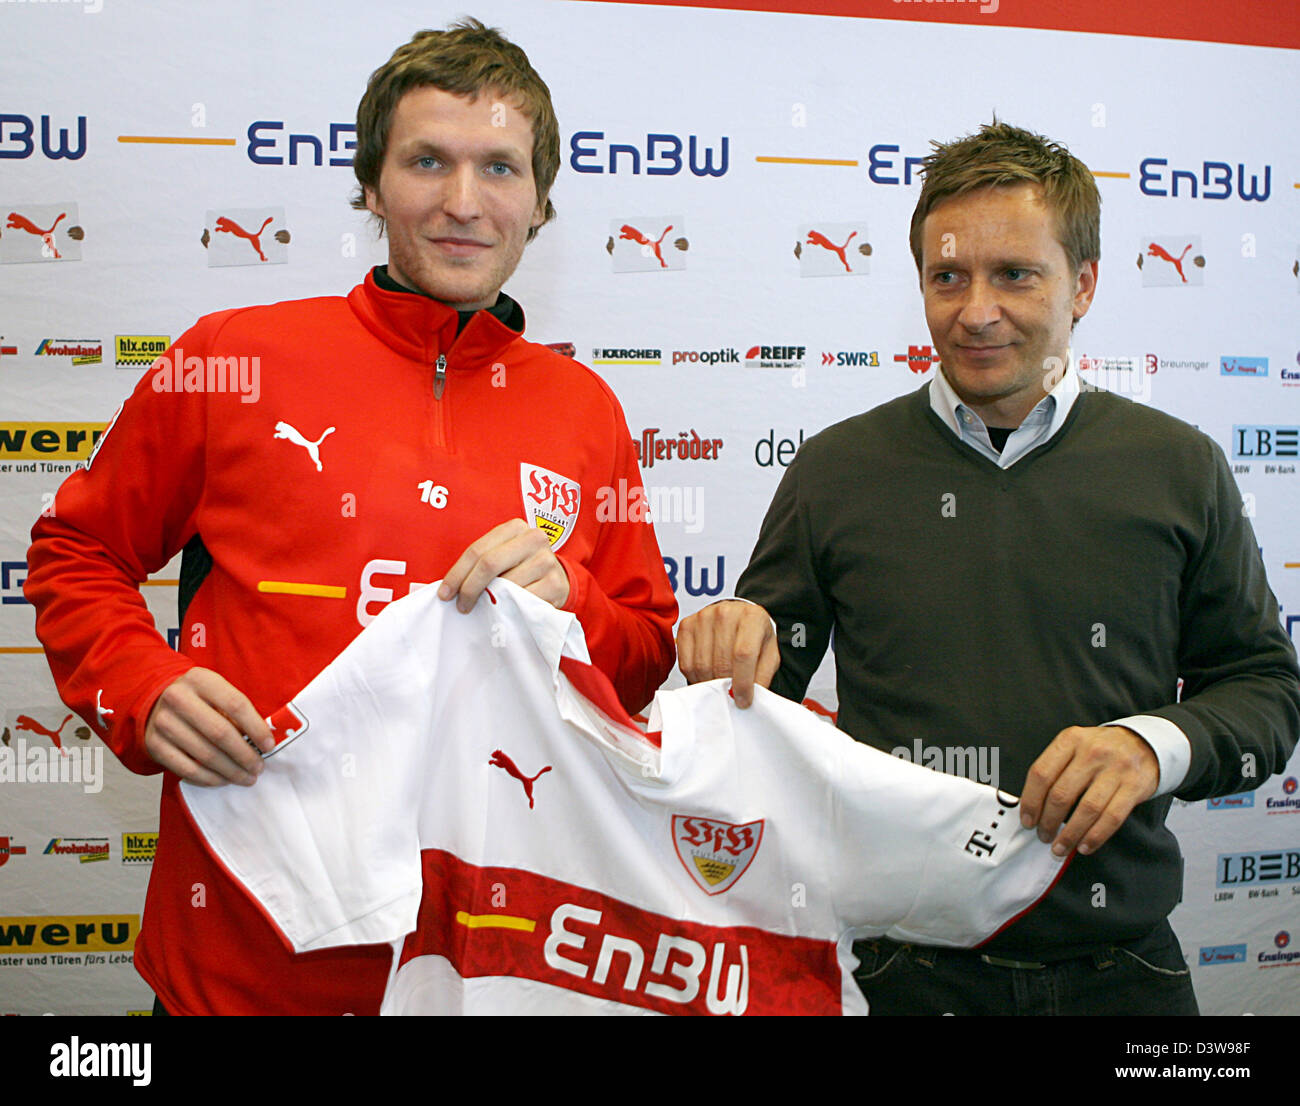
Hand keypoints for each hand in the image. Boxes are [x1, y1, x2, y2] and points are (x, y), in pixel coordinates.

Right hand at [144, 668, 274, 786]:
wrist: (156, 702)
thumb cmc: (199, 699)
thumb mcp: (217, 693)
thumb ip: (238, 713)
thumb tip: (262, 743)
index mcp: (200, 680)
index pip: (236, 705)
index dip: (256, 728)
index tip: (269, 746)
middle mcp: (178, 698)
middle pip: (220, 733)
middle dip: (245, 755)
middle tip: (258, 768)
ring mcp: (163, 722)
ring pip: (205, 754)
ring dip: (231, 771)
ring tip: (246, 778)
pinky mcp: (154, 745)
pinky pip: (187, 769)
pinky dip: (209, 778)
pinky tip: (223, 780)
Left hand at [437, 519, 569, 612]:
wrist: (559, 579)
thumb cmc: (521, 568)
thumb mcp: (503, 555)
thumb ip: (482, 563)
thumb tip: (450, 588)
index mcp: (515, 527)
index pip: (477, 550)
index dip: (457, 574)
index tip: (444, 594)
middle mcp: (534, 538)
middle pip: (489, 564)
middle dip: (469, 588)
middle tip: (461, 606)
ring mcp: (546, 561)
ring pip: (506, 584)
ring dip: (490, 601)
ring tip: (483, 609)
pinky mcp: (555, 584)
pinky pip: (523, 600)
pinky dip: (509, 609)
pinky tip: (503, 612)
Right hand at [676, 599, 779, 707]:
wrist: (737, 616)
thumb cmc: (754, 636)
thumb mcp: (769, 654)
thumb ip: (762, 676)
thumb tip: (748, 698)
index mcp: (752, 617)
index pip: (743, 654)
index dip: (743, 682)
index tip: (743, 700)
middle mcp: (725, 613)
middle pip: (721, 662)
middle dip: (726, 686)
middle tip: (731, 694)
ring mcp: (703, 617)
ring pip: (702, 665)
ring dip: (711, 683)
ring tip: (720, 683)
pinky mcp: (686, 626)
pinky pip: (686, 663)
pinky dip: (696, 677)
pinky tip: (707, 675)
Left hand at [1019, 725, 1159, 856]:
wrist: (1143, 743)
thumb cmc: (1100, 750)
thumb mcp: (1074, 746)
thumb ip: (1054, 769)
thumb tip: (1032, 807)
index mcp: (1070, 740)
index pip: (1041, 773)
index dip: (1031, 801)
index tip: (1027, 820)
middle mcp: (1092, 752)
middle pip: (1062, 794)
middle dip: (1048, 822)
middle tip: (1044, 836)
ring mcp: (1115, 769)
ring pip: (1087, 809)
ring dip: (1070, 834)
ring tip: (1060, 847)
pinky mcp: (1134, 786)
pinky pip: (1112, 817)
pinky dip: (1095, 836)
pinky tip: (1085, 846)